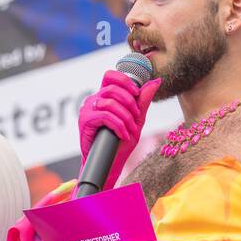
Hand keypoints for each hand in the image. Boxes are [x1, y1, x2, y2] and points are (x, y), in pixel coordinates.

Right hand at [78, 70, 161, 190]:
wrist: (109, 164)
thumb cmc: (121, 143)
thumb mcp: (136, 119)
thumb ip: (143, 101)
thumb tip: (155, 82)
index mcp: (104, 96)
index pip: (110, 76)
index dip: (124, 80)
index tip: (136, 93)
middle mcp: (93, 100)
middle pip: (113, 88)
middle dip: (129, 102)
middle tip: (136, 117)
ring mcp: (87, 110)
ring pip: (110, 102)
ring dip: (125, 117)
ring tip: (130, 130)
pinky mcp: (85, 121)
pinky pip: (105, 116)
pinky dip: (118, 125)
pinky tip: (123, 135)